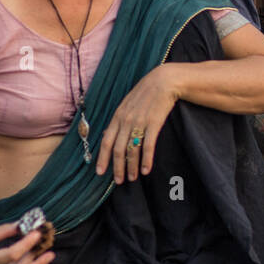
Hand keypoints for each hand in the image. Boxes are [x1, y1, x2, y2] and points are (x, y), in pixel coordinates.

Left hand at [97, 64, 179, 182]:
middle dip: (117, 167)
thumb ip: (119, 119)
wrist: (164, 81)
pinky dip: (146, 159)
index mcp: (118, 116)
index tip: (100, 172)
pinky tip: (146, 170)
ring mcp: (139, 122)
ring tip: (133, 178)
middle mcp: (126, 120)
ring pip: (132, 150)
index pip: (106, 141)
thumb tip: (110, 134)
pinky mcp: (154, 123)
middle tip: (119, 181)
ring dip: (132, 167)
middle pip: (118, 149)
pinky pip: (148, 146)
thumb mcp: (128, 104)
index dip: (103, 158)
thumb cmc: (146, 93)